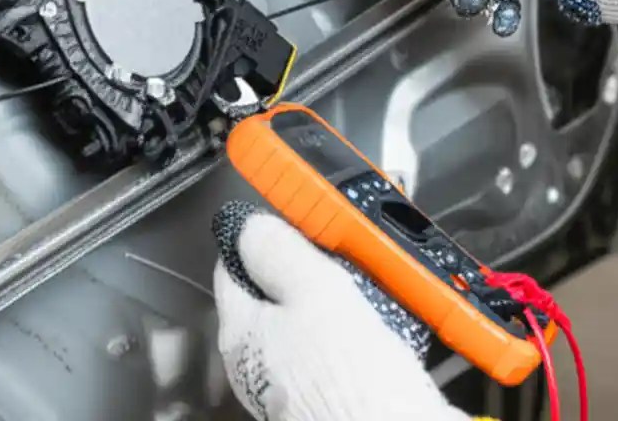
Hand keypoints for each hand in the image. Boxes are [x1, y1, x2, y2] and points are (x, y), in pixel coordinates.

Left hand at [211, 202, 467, 420]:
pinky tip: (386, 325)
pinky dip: (359, 333)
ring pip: (310, 324)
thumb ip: (280, 253)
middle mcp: (258, 363)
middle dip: (308, 271)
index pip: (231, 269)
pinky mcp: (330, 395)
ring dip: (340, 302)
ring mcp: (293, 383)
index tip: (290, 221)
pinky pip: (339, 351)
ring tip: (371, 286)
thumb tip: (248, 226)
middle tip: (341, 253)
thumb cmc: (344, 372)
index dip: (259, 239)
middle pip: (274, 298)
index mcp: (240, 332)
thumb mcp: (314, 290)